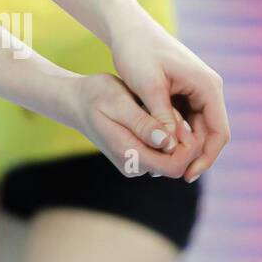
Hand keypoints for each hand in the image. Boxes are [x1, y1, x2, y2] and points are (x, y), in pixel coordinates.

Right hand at [70, 72, 202, 177]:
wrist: (75, 101)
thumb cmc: (95, 95)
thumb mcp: (118, 101)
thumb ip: (141, 123)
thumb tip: (166, 142)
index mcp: (128, 155)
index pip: (174, 166)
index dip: (186, 147)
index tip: (181, 119)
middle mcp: (133, 166)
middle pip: (176, 164)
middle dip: (183, 140)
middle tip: (172, 111)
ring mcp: (135, 163)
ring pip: (171, 158)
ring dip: (175, 137)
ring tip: (159, 110)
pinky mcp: (137, 157)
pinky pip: (162, 153)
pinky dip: (167, 136)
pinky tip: (155, 116)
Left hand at [108, 10, 229, 182]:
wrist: (127, 28)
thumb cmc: (136, 52)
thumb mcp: (148, 86)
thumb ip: (163, 117)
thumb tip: (173, 148)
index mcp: (207, 86)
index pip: (219, 132)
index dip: (205, 157)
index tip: (187, 175)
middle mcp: (208, 88)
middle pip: (210, 132)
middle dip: (193, 154)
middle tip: (173, 174)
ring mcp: (197, 89)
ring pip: (197, 127)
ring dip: (183, 145)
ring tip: (164, 164)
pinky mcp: (184, 90)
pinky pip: (185, 118)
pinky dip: (175, 133)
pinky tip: (159, 146)